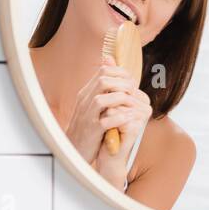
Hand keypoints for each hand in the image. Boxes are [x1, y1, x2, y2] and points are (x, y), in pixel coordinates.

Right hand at [67, 55, 151, 174]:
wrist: (74, 149)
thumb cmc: (88, 126)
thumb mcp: (93, 103)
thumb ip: (102, 86)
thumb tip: (110, 61)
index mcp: (86, 92)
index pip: (103, 71)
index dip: (122, 73)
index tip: (131, 82)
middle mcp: (85, 101)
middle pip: (103, 81)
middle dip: (124, 84)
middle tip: (134, 93)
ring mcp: (87, 116)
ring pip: (102, 100)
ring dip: (122, 99)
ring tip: (133, 104)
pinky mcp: (92, 131)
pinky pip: (105, 122)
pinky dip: (119, 118)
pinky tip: (129, 117)